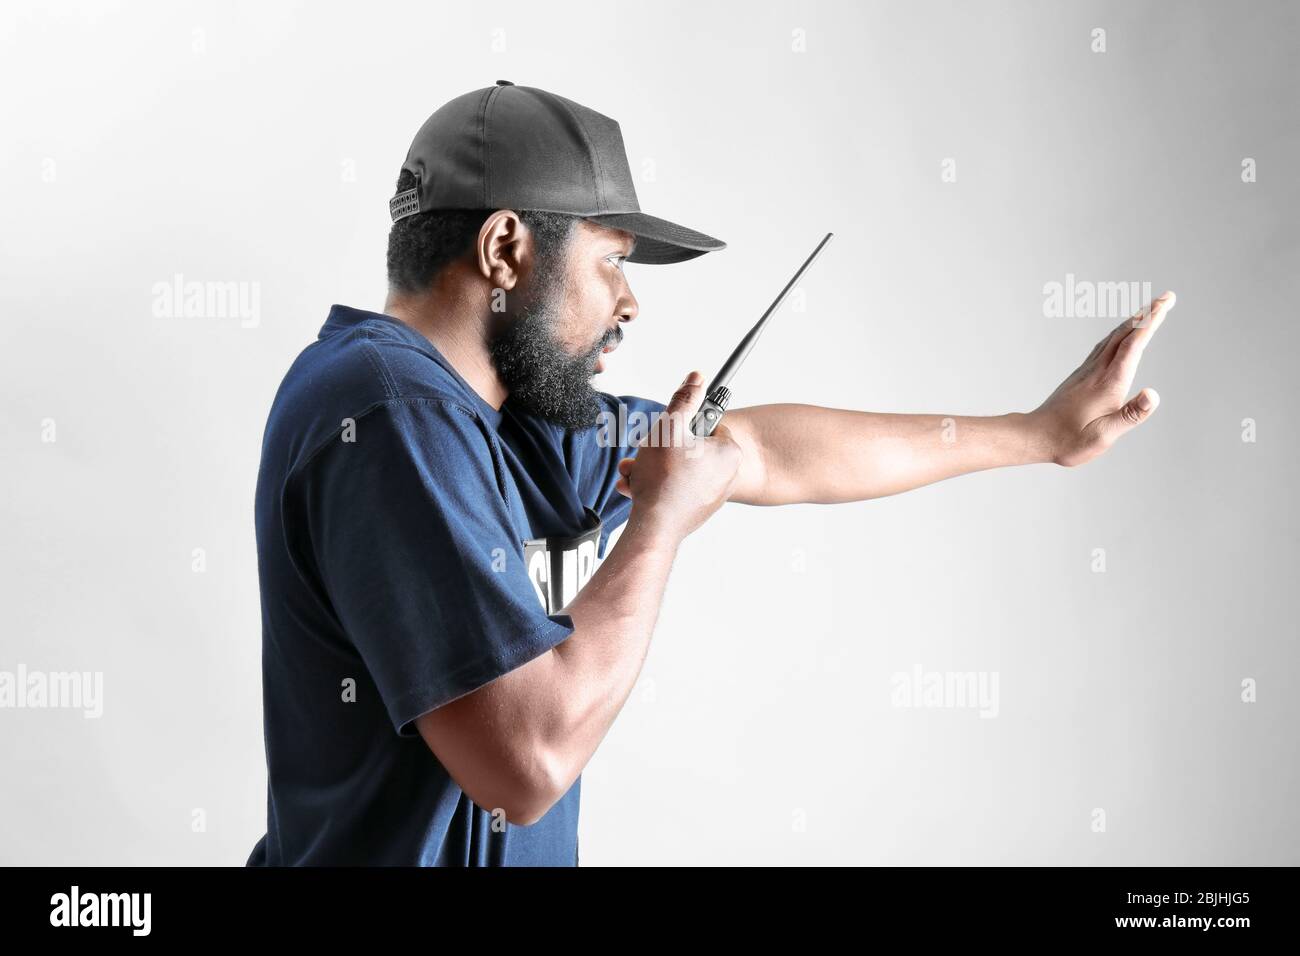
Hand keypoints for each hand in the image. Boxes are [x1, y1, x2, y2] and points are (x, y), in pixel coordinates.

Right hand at [614, 370, 742, 541]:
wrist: (655, 527)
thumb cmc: (663, 478)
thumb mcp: (669, 426)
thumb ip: (684, 399)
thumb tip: (697, 377)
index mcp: (728, 452)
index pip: (707, 424)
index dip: (681, 424)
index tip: (667, 431)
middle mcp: (727, 475)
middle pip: (689, 448)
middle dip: (659, 449)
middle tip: (644, 452)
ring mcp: (712, 495)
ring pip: (677, 469)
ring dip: (651, 467)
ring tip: (634, 471)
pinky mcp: (697, 510)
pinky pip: (675, 489)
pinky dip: (656, 486)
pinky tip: (638, 488)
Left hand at [1028, 290, 1175, 466]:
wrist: (1034, 437)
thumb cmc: (1069, 441)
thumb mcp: (1103, 435)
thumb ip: (1130, 415)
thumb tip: (1153, 394)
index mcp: (1109, 382)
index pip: (1134, 344)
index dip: (1152, 321)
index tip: (1167, 302)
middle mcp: (1098, 371)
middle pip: (1125, 334)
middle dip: (1148, 314)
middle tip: (1168, 297)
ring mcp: (1087, 371)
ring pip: (1113, 338)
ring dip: (1133, 322)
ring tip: (1150, 311)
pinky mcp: (1080, 375)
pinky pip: (1103, 346)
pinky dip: (1118, 335)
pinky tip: (1120, 336)